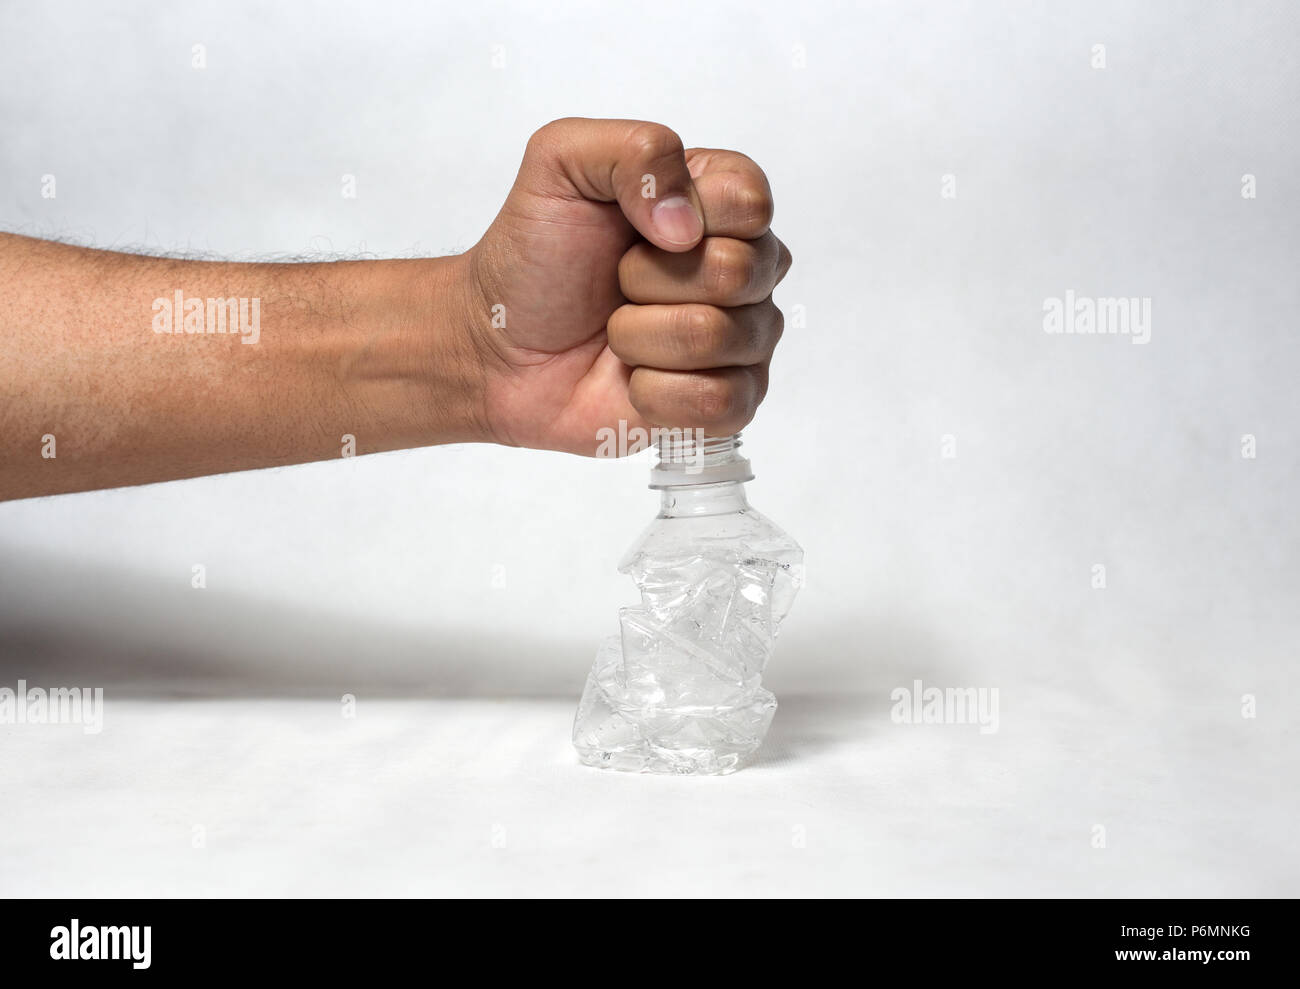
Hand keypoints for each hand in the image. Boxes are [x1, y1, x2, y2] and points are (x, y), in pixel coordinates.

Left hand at [462, 118, 791, 454]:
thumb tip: (687, 225)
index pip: (750, 201)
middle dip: (648, 279)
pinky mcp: (725, 405)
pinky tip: (631, 380)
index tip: (634, 227)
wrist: (495, 346)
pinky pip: (719, 403)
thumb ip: (635, 149)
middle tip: (615, 283)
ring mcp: (741, 342)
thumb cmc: (534, 257)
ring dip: (641, 336)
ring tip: (615, 331)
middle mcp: (745, 270)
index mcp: (719, 203)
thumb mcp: (561, 163)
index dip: (685, 215)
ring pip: (720, 338)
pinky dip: (654, 393)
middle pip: (739, 272)